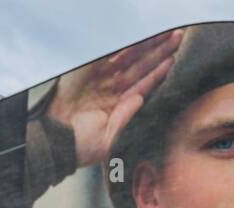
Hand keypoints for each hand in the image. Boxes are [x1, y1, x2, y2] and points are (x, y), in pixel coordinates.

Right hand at [47, 29, 182, 167]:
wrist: (56, 141)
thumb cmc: (80, 147)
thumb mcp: (109, 139)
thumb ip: (125, 118)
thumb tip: (140, 98)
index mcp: (118, 105)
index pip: (143, 85)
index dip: (158, 72)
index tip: (172, 59)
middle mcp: (112, 88)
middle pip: (140, 67)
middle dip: (159, 52)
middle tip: (176, 37)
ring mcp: (100, 78)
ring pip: (129, 57)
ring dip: (147, 45)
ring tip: (166, 34)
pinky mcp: (88, 70)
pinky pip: (109, 55)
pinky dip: (123, 46)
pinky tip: (140, 37)